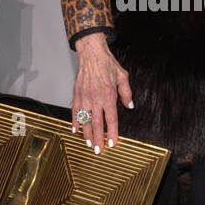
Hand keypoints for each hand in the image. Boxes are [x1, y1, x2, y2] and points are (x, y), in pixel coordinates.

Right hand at [72, 33, 132, 152]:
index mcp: (109, 95)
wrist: (92, 54)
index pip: (112, 119)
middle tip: (98, 150)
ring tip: (89, 143)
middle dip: (98, 138)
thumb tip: (130, 106)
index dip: (113, 133)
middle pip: (97, 123)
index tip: (113, 143)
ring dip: (87, 133)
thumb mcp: (123, 77)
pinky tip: (75, 130)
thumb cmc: (108, 64)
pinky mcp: (77, 94)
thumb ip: (126, 93)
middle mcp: (96, 98)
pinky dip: (74, 121)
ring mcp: (85, 97)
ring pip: (85, 119)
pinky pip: (75, 111)